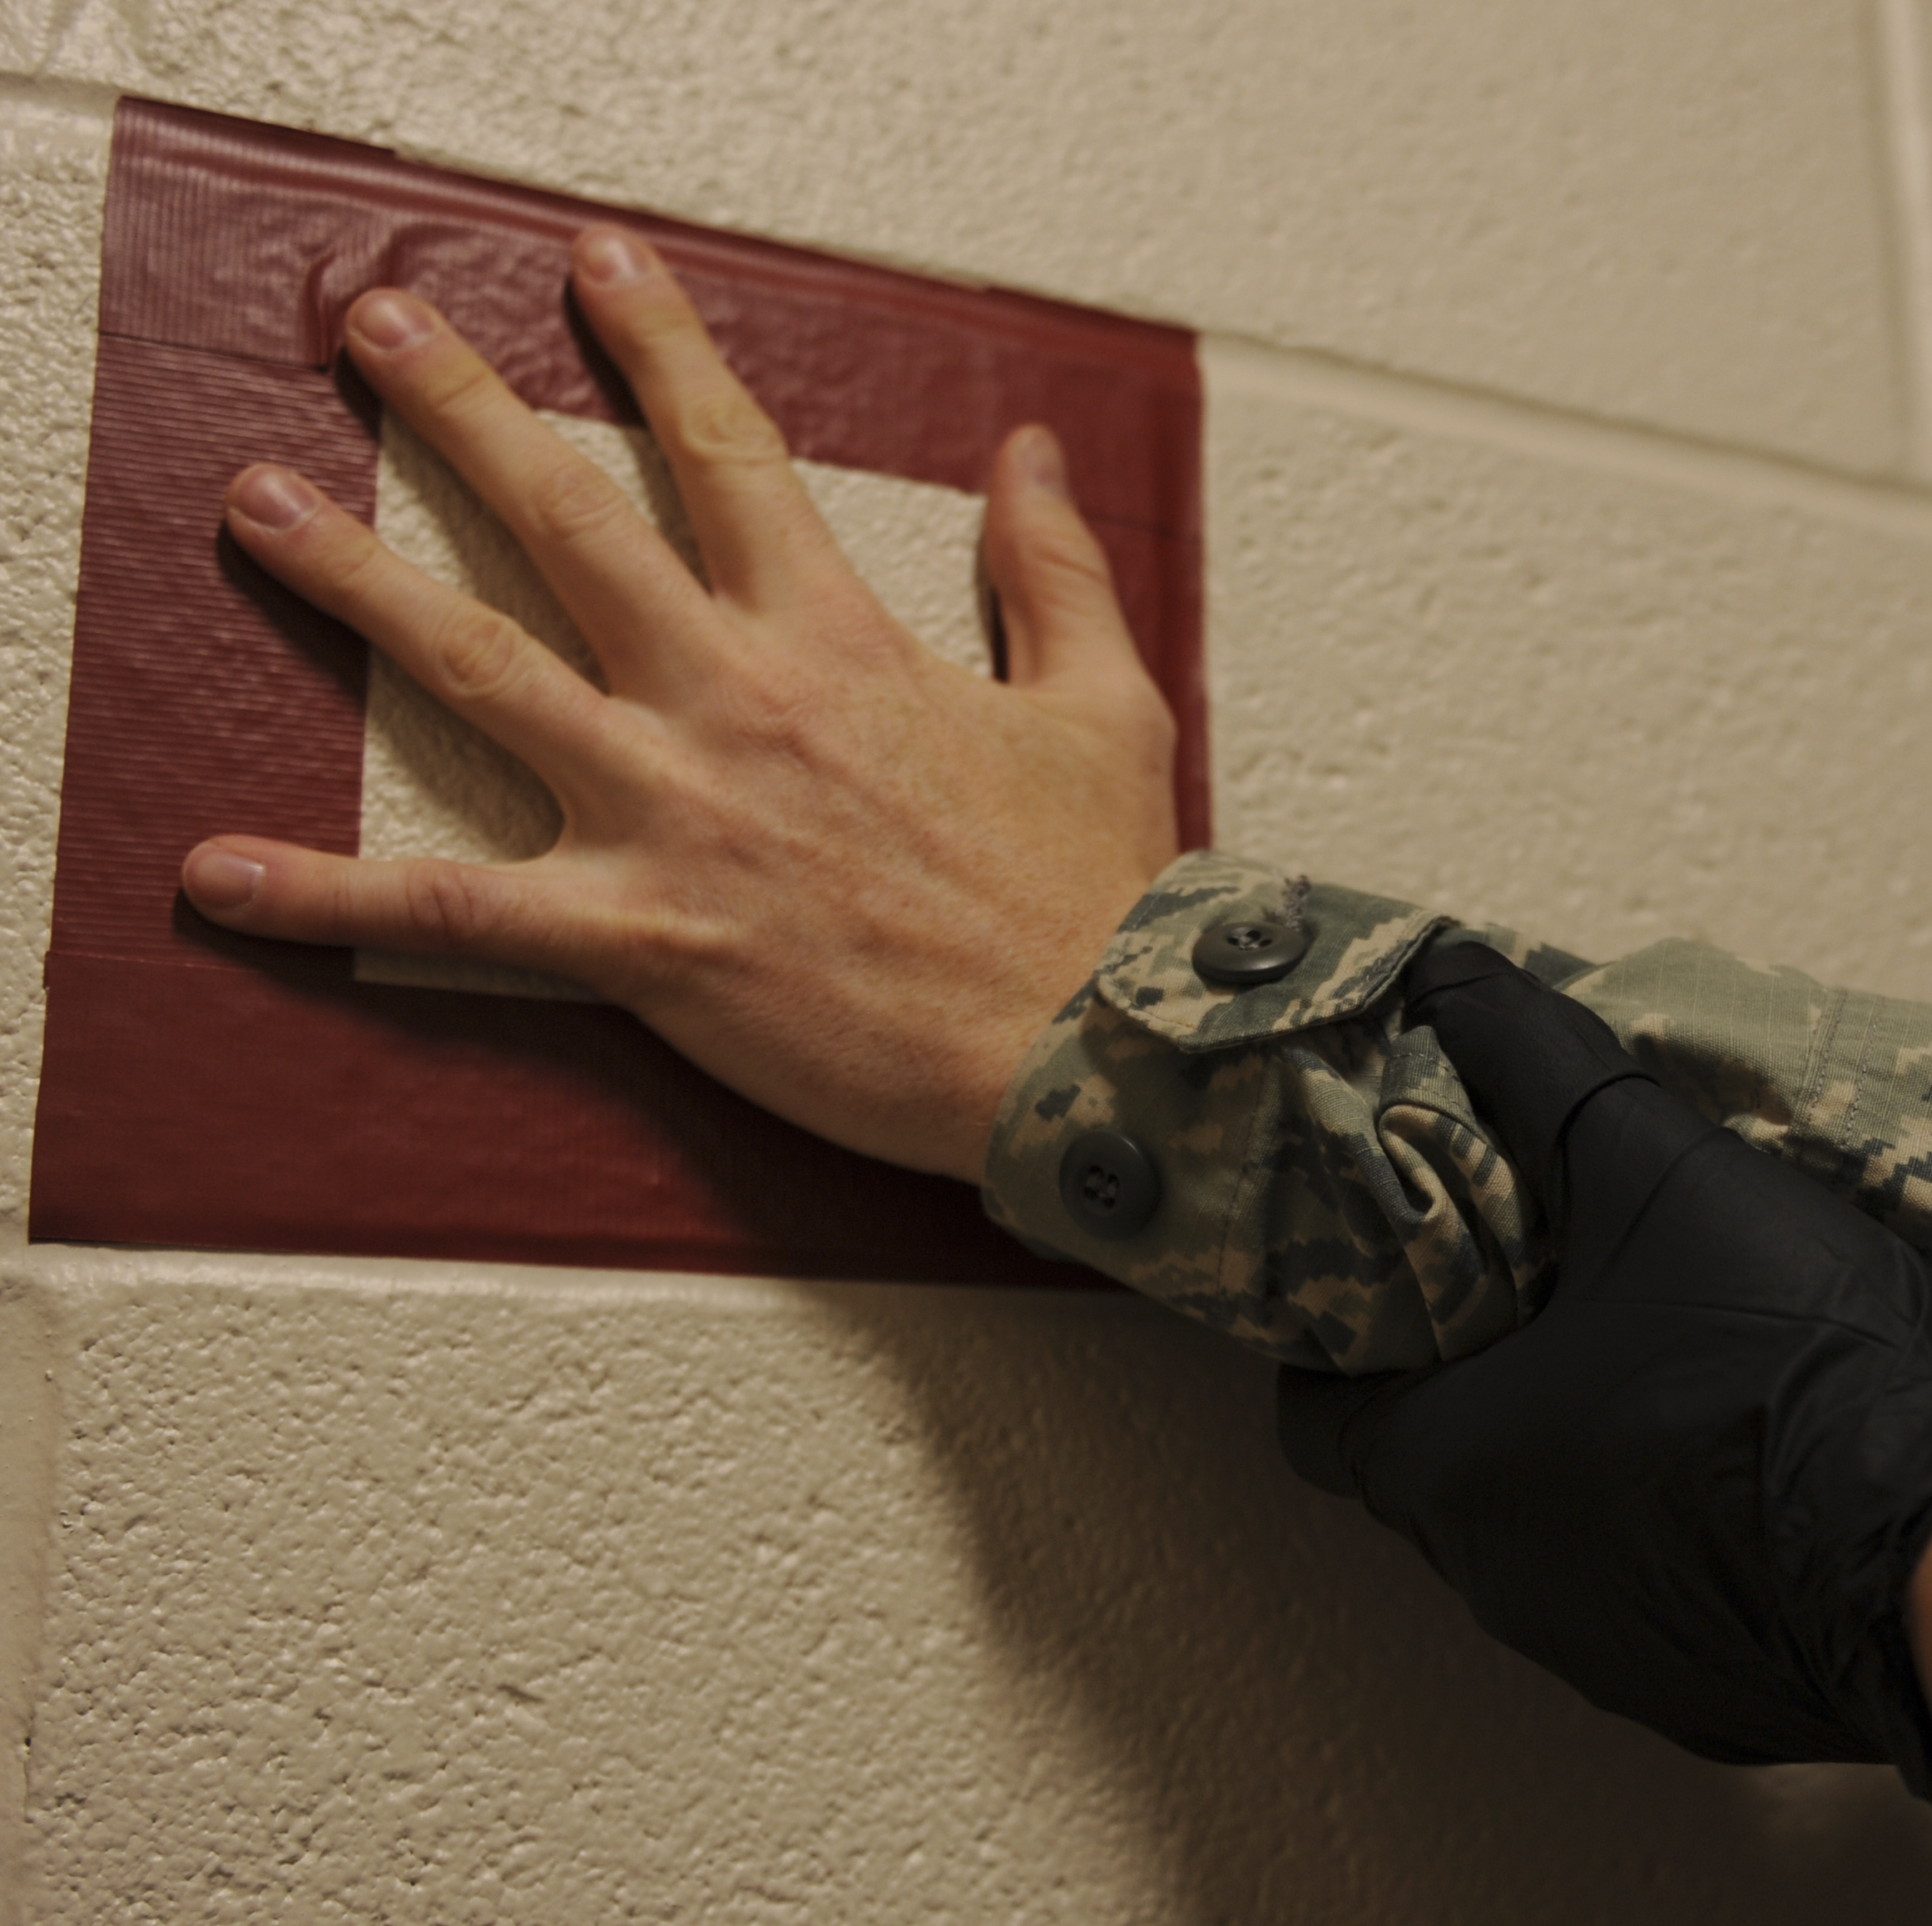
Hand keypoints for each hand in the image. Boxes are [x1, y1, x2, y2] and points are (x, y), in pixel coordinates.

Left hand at [181, 224, 1180, 1181]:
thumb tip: (1031, 455)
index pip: (730, 455)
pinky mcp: (645, 939)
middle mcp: (737, 702)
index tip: (600, 269)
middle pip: (571, 519)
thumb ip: (1054, 571)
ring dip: (359, 581)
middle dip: (463, 411)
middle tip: (377, 331)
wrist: (1088, 1052)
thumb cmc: (1096, 897)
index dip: (660, 347)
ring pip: (483, 669)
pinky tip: (227, 878)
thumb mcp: (1106, 706)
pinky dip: (335, 898)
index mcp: (839, 641)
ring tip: (263, 509)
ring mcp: (678, 814)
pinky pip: (460, 912)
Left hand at [1277, 943, 1931, 1795]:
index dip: (1344, 1338)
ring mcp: (1606, 1658)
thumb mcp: (1657, 1172)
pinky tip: (1752, 1458)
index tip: (1402, 1273)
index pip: (1314, 1419)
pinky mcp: (1708, 1699)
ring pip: (1547, 1537)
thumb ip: (1538, 1066)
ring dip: (1582, 1458)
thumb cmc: (1793, 1359)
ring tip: (1667, 1358)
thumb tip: (1447, 972)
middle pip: (1436, 1469)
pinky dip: (1676, 1533)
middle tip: (1550, 1284)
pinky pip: (1653, 1601)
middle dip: (1478, 1380)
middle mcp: (1501, 1585)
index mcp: (1451, 1471)